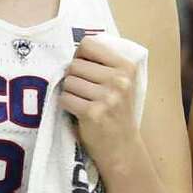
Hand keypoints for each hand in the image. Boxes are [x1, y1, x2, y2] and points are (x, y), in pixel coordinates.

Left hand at [60, 32, 145, 169]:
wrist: (123, 147)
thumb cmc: (117, 112)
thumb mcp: (121, 83)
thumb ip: (104, 64)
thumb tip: (75, 50)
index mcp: (127, 67)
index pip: (88, 45)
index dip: (80, 57)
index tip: (86, 70)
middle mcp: (119, 80)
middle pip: (75, 65)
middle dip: (74, 78)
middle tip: (86, 92)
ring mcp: (107, 97)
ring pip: (68, 82)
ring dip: (70, 93)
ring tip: (84, 103)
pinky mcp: (93, 113)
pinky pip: (65, 98)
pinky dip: (67, 105)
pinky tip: (79, 113)